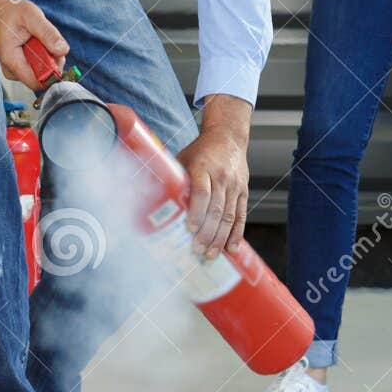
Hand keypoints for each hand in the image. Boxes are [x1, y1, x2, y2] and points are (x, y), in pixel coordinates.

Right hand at [0, 0, 67, 86]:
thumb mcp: (32, 17)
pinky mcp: (20, 68)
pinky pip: (40, 67)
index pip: (37, 82)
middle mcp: (12, 70)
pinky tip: (36, 43)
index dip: (53, 71)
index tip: (56, 53)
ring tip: (39, 39)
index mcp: (11, 60)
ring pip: (43, 73)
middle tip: (47, 40)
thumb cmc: (11, 13)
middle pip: (43, 78)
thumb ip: (48, 34)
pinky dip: (44, 55)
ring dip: (48, 56)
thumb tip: (63, 51)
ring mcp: (16, 71)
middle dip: (52, 60)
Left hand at [177, 96, 250, 257]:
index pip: (201, 192)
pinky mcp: (243, 192)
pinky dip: (237, 233)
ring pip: (229, 216)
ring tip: (211, 254)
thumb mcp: (183, 158)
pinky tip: (231, 248)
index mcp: (203, 167)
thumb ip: (172, 178)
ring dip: (220, 238)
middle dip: (207, 232)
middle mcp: (221, 177)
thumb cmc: (200, 150)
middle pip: (216, 209)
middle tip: (197, 250)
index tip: (189, 229)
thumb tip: (147, 199)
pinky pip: (241, 215)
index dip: (196, 212)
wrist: (228, 137)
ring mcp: (234, 186)